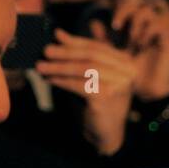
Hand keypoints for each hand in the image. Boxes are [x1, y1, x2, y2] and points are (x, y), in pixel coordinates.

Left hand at [37, 26, 137, 154]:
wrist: (105, 133)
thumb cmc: (97, 102)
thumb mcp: (90, 75)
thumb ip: (79, 54)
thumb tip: (59, 33)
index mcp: (126, 63)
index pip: (97, 47)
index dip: (75, 41)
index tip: (55, 36)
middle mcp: (127, 72)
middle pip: (91, 56)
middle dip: (66, 52)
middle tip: (45, 51)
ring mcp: (119, 85)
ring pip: (84, 69)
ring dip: (60, 67)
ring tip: (41, 66)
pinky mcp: (106, 97)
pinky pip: (79, 84)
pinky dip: (62, 81)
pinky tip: (49, 80)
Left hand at [114, 0, 168, 100]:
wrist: (148, 89)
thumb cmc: (131, 72)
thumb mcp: (114, 54)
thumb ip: (104, 39)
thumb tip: (92, 22)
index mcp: (139, 22)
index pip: (130, 2)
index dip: (120, 8)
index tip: (113, 25)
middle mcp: (151, 21)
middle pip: (139, 0)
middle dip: (125, 11)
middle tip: (116, 26)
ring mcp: (161, 28)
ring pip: (149, 9)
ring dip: (136, 22)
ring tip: (131, 39)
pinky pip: (159, 25)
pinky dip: (147, 33)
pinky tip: (141, 45)